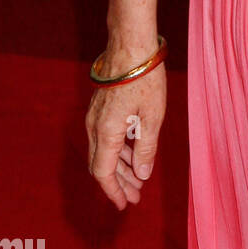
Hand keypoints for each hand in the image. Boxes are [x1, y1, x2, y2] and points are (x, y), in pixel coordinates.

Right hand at [86, 52, 165, 210]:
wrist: (130, 44)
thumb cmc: (144, 78)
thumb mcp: (152, 116)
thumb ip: (146, 148)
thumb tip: (142, 174)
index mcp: (106, 132)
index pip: (103, 173)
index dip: (113, 191)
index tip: (124, 204)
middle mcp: (94, 126)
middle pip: (101, 164)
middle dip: (118, 183)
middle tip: (136, 196)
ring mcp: (94, 115)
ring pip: (103, 151)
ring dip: (119, 167)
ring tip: (138, 179)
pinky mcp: (99, 106)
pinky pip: (105, 137)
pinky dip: (117, 150)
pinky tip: (133, 153)